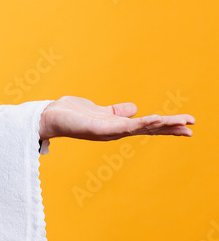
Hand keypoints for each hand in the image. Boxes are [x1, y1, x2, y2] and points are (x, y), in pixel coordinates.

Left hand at [38, 96, 194, 140]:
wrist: (48, 117)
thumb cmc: (72, 114)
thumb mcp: (100, 111)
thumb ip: (116, 111)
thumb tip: (135, 109)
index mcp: (118, 125)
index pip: (147, 125)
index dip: (166, 125)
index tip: (187, 124)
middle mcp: (116, 130)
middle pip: (149, 128)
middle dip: (170, 127)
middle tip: (192, 126)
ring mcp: (108, 131)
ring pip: (140, 127)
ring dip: (160, 125)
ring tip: (181, 122)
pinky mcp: (98, 128)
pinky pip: (123, 125)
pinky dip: (140, 122)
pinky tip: (154, 118)